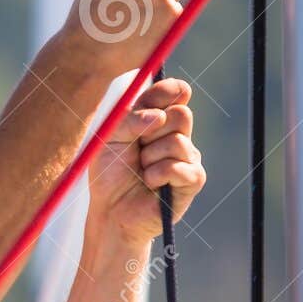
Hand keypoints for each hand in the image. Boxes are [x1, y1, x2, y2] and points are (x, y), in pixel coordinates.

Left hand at [86, 78, 204, 244]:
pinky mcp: (193, 180)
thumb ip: (130, 119)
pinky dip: (158, 175)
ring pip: (178, 142)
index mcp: (157, 118)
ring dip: (151, 158)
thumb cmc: (109, 173)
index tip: (152, 102)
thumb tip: (158, 116)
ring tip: (141, 171)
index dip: (168, 91)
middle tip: (139, 146)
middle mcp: (176, 134)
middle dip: (153, 130)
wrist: (111, 210)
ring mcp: (187, 157)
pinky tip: (151, 183)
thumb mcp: (109, 138)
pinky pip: (181, 167)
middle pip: (181, 114)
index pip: (174, 93)